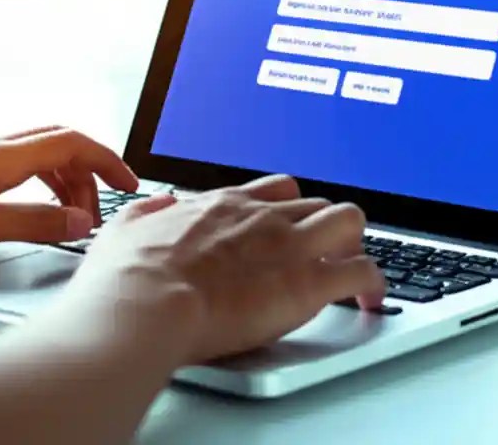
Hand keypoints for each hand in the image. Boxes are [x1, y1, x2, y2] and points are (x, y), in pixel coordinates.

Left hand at [0, 126, 136, 274]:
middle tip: (99, 206)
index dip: (108, 161)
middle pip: (56, 142)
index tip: (130, 184)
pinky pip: (11, 169)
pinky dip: (36, 185)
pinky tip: (26, 210)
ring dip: (63, 179)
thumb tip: (79, 223)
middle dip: (89, 169)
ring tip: (68, 215)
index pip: (71, 142)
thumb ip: (32, 223)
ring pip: (34, 155)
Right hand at [67, 174, 385, 363]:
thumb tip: (157, 206)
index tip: (286, 230)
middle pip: (316, 203)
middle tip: (321, 257)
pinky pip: (363, 272)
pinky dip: (373, 285)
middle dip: (323, 229)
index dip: (287, 211)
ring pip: (350, 221)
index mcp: (223, 207)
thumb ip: (146, 214)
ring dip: (354, 245)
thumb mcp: (125, 228)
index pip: (274, 192)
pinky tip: (371, 300)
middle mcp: (263, 218)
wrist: (144, 305)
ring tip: (352, 271)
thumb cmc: (128, 278)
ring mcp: (291, 246)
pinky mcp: (309, 283)